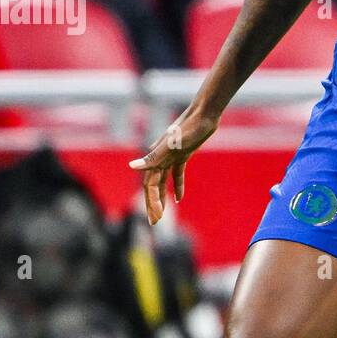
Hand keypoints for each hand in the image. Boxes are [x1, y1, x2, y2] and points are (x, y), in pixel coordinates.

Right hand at [129, 106, 217, 224]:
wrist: (204, 114)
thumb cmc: (188, 128)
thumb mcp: (171, 145)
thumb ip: (152, 157)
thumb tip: (132, 167)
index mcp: (156, 157)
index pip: (150, 184)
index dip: (151, 202)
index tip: (157, 218)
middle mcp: (160, 158)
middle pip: (153, 186)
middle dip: (153, 204)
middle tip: (154, 223)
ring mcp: (171, 157)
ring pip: (163, 181)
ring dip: (161, 197)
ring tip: (161, 215)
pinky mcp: (182, 155)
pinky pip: (177, 174)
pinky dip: (177, 186)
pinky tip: (178, 199)